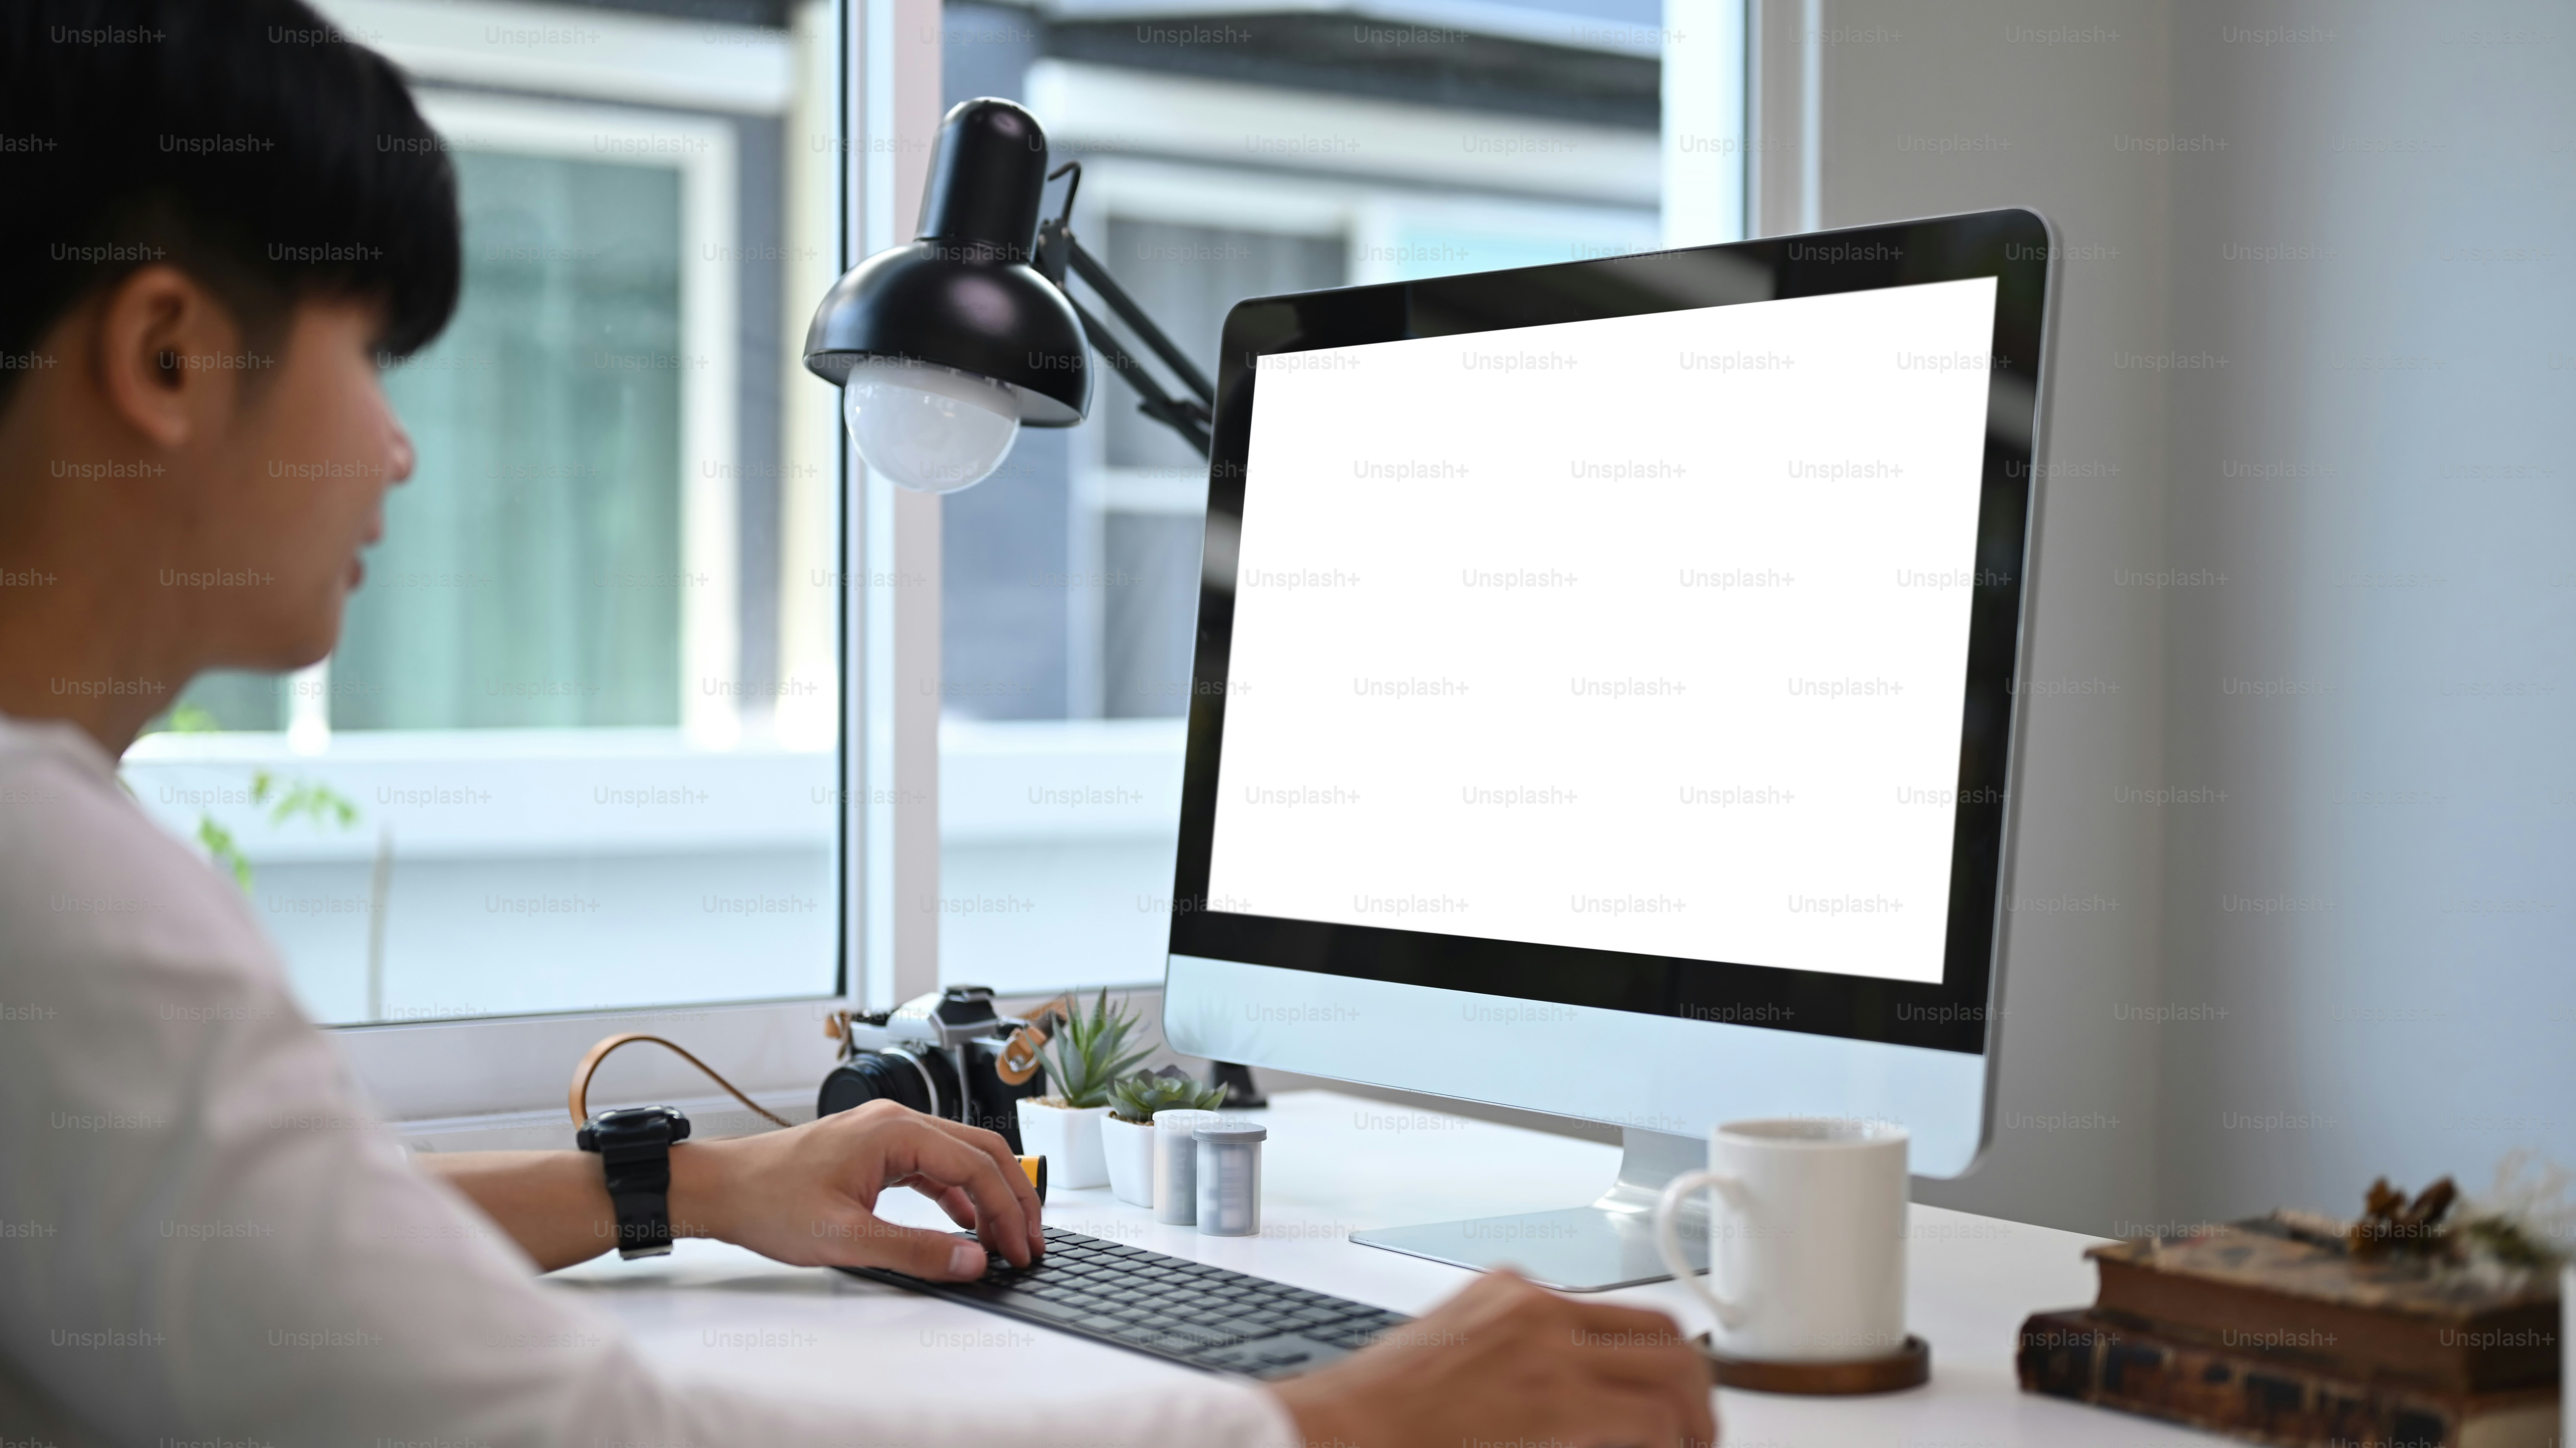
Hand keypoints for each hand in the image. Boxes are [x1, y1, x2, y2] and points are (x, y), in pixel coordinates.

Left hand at [669, 1100, 1042, 1278]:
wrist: (720, 1189)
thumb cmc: (768, 1201)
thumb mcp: (846, 1237)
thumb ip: (916, 1250)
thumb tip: (974, 1261)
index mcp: (897, 1130)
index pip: (977, 1166)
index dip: (1009, 1210)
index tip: (1023, 1248)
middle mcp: (898, 1121)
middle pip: (982, 1152)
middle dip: (1014, 1196)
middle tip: (1032, 1241)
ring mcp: (887, 1133)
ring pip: (961, 1157)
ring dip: (989, 1195)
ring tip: (1007, 1238)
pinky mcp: (876, 1151)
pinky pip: (934, 1166)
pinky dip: (958, 1194)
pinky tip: (966, 1224)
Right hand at [1267, 1270, 1716, 1447]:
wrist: (1345, 1426)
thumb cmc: (1384, 1405)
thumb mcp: (1451, 1348)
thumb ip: (1509, 1351)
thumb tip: (1553, 1384)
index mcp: (1510, 1291)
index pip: (1612, 1312)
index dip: (1652, 1357)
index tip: (1660, 1391)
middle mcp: (1538, 1307)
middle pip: (1661, 1330)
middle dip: (1692, 1380)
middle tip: (1696, 1425)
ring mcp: (1552, 1350)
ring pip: (1674, 1368)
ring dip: (1696, 1412)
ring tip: (1694, 1443)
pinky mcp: (1560, 1401)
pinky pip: (1651, 1418)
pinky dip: (1672, 1440)